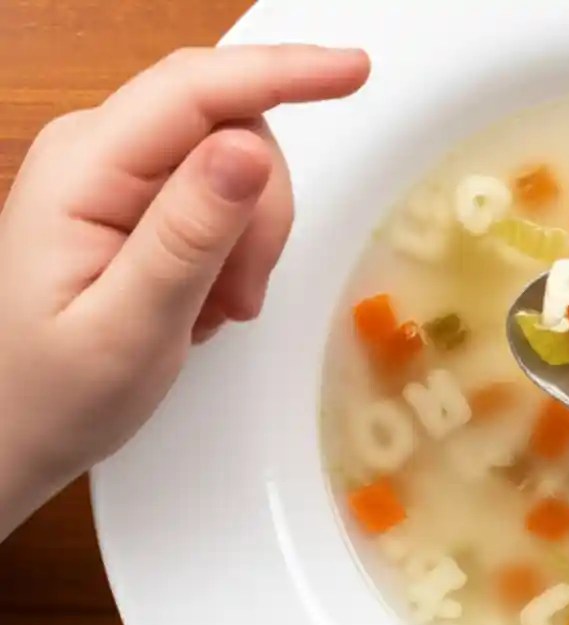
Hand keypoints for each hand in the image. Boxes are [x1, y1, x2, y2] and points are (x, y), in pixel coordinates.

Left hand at [0, 45, 369, 535]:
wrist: (12, 427)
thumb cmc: (52, 392)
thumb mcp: (129, 327)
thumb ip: (188, 236)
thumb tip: (248, 150)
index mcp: (84, 169)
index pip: (196, 91)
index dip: (283, 73)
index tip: (354, 72)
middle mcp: (99, 148)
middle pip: (231, 124)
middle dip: (264, 208)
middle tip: (243, 293)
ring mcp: (119, 167)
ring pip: (240, 160)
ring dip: (254, 237)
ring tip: (217, 306)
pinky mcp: (140, 191)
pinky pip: (226, 189)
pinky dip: (239, 246)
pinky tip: (208, 295)